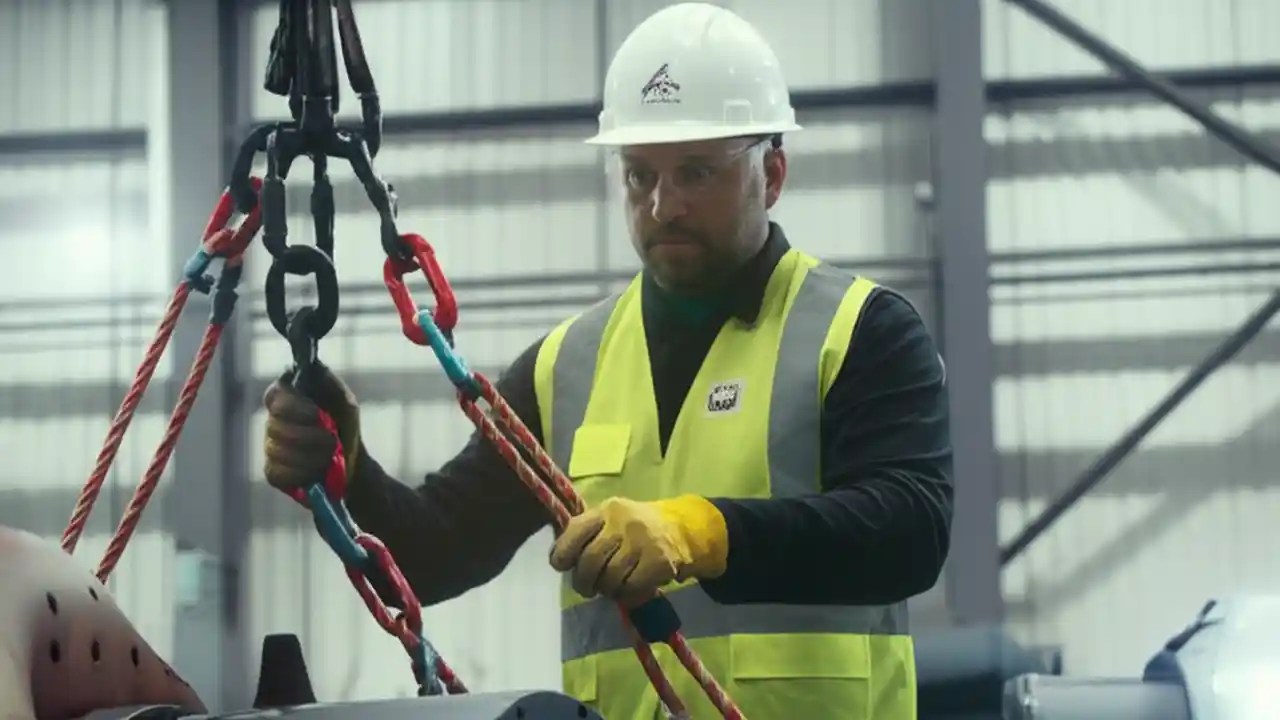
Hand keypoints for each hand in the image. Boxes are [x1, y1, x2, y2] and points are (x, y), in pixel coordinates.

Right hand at [262, 362, 361, 492]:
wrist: (351, 460)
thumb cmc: (344, 424)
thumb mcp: (343, 399)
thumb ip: (326, 381)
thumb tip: (310, 365)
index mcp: (287, 396)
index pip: (275, 396)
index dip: (294, 407)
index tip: (317, 414)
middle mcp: (273, 419)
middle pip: (275, 427)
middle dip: (309, 437)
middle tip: (333, 442)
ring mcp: (270, 445)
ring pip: (277, 451)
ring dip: (310, 457)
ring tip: (329, 457)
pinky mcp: (272, 470)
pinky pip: (277, 473)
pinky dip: (301, 474)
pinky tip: (316, 472)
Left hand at [549, 495, 728, 606]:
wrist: (681, 528)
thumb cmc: (636, 527)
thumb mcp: (611, 519)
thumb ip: (587, 532)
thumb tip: (558, 557)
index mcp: (606, 509)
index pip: (575, 531)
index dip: (562, 553)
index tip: (562, 566)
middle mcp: (623, 522)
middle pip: (590, 560)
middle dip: (583, 581)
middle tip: (586, 588)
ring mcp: (642, 541)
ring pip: (610, 578)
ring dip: (606, 589)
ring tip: (609, 587)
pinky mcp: (659, 561)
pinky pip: (631, 587)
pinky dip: (625, 594)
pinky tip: (627, 590)